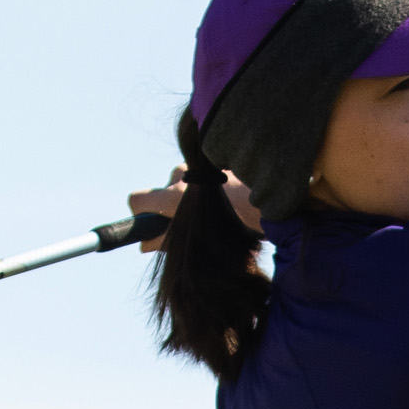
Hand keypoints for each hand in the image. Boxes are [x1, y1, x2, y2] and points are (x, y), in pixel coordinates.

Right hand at [128, 165, 261, 251]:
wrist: (272, 197)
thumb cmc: (237, 224)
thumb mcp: (196, 239)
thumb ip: (165, 240)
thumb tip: (144, 244)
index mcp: (173, 195)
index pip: (137, 199)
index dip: (140, 215)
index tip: (152, 226)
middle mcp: (182, 175)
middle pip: (162, 191)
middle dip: (172, 209)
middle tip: (192, 225)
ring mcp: (199, 166)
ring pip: (184, 184)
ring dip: (192, 199)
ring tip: (216, 214)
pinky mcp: (217, 164)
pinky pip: (202, 176)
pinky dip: (208, 190)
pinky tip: (227, 203)